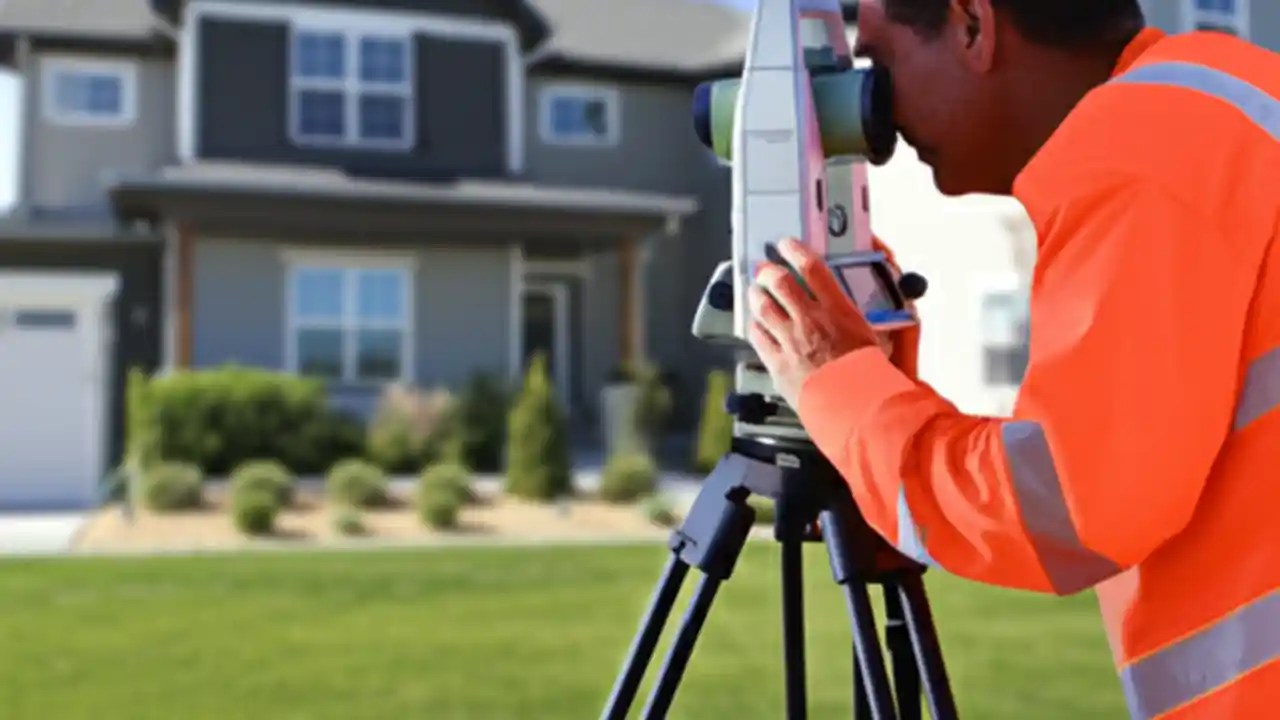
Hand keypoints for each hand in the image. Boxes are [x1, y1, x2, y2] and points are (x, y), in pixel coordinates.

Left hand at [747, 238, 881, 409]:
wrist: (855, 407)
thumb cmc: (869, 377)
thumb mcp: (875, 339)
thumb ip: (868, 320)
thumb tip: (886, 311)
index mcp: (837, 311)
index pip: (813, 269)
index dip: (796, 251)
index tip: (787, 244)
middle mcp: (810, 320)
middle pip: (780, 283)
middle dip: (769, 271)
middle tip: (765, 268)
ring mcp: (790, 340)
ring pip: (763, 307)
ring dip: (756, 296)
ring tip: (755, 291)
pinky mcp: (777, 362)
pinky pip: (758, 337)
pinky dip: (755, 327)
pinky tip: (755, 324)